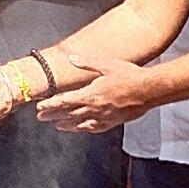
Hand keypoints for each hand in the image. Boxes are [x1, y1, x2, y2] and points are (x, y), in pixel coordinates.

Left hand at [39, 65, 155, 133]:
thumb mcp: (106, 65)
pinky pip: (94, 128)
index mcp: (91, 94)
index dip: (51, 105)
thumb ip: (87, 63)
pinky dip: (83, 129)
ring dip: (66, 125)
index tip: (40, 108)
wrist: (148, 90)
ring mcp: (103, 117)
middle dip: (53, 116)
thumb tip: (72, 58)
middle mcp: (94, 108)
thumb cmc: (129, 76)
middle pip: (68, 114)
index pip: (64, 102)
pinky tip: (80, 129)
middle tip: (41, 118)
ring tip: (56, 126)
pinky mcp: (112, 122)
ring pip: (79, 124)